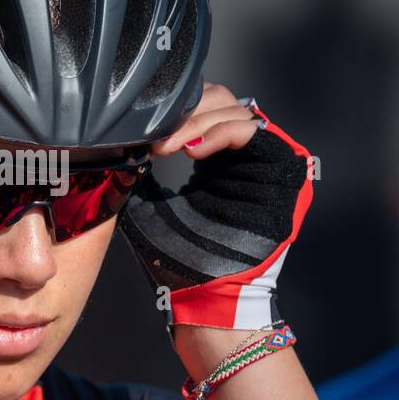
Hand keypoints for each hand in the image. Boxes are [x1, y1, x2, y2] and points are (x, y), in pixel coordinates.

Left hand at [118, 82, 313, 331]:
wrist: (208, 298)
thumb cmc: (180, 260)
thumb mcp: (150, 205)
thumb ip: (141, 173)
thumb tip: (114, 143)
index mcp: (217, 161)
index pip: (203, 108)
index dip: (174, 110)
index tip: (142, 130)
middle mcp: (245, 156)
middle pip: (221, 101)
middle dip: (186, 112)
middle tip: (156, 136)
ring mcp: (267, 161)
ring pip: (236, 111)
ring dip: (196, 122)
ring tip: (167, 146)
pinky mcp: (284, 169)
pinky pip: (253, 131)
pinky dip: (219, 133)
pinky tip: (191, 149)